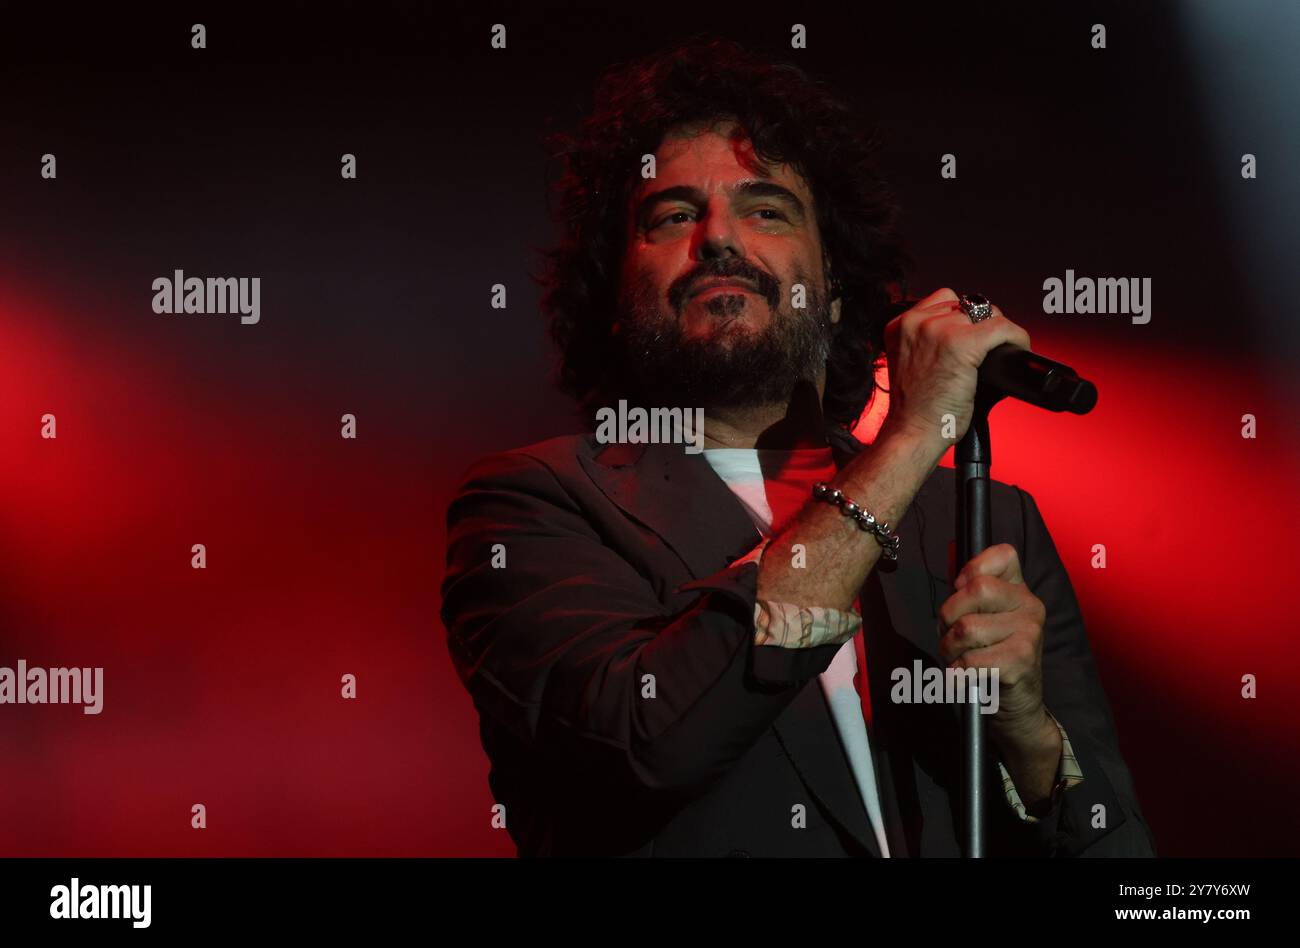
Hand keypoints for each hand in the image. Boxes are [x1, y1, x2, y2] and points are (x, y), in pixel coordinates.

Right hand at [880, 288, 1031, 459]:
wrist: (912, 433)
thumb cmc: (914, 410)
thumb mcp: (911, 364)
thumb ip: (929, 344)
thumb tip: (970, 337)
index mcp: (900, 325)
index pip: (945, 300)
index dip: (965, 319)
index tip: (974, 336)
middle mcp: (916, 322)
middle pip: (968, 305)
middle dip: (982, 326)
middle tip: (989, 351)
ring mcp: (938, 330)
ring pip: (987, 314)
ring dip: (998, 332)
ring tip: (1001, 354)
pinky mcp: (961, 343)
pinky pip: (1002, 328)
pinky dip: (1016, 338)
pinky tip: (1017, 351)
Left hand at [937, 543, 1047, 743]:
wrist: (1016, 708)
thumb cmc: (990, 657)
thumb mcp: (980, 617)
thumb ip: (966, 585)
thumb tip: (952, 547)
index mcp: (1021, 590)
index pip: (1004, 554)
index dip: (972, 569)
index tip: (961, 591)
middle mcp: (1031, 606)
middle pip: (974, 590)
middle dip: (948, 617)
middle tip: (951, 637)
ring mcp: (1030, 633)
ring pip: (966, 628)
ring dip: (949, 650)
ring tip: (959, 660)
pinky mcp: (1021, 661)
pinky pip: (971, 659)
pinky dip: (958, 672)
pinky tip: (967, 677)